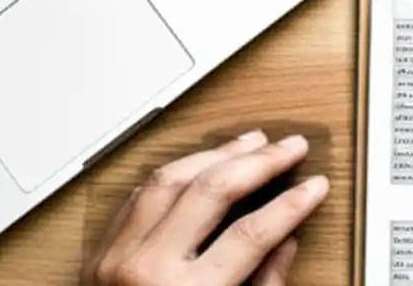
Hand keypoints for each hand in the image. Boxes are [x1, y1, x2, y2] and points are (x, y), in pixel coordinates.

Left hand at [85, 131, 328, 285]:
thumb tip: (284, 243)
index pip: (251, 234)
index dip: (290, 205)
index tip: (313, 186)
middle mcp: (147, 271)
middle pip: (213, 192)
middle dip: (260, 162)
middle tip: (291, 147)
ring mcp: (118, 257)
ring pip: (172, 179)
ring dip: (216, 154)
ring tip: (252, 142)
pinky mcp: (99, 253)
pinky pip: (139, 194)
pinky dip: (175, 171)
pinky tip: (200, 161)